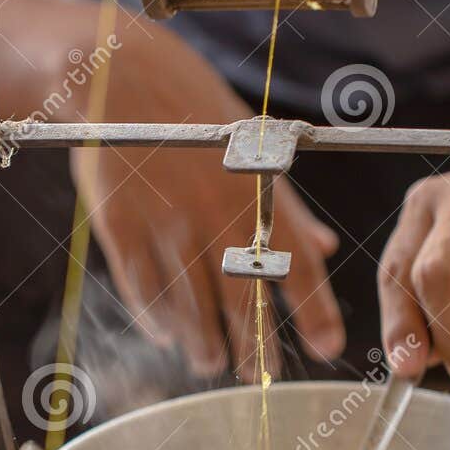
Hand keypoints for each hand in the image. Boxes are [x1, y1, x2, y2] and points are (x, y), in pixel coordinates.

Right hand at [70, 19, 344, 376]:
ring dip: (204, 343)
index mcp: (257, 191)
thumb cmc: (194, 112)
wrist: (121, 77)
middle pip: (244, 300)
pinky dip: (157, 320)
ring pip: (192, 306)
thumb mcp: (252, 147)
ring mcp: (166, 224)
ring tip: (210, 361)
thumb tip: (322, 248)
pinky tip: (166, 335)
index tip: (329, 347)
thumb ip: (287, 206)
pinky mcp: (120, 227)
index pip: (298, 263)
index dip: (316, 310)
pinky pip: (142, 290)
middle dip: (255, 346)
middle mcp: (216, 214)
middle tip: (260, 372)